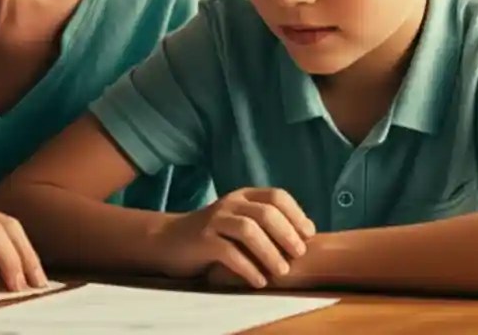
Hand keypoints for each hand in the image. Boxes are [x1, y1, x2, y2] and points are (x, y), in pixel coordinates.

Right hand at [152, 188, 315, 288]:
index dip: (296, 214)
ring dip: (269, 252)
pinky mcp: (202, 240)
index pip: (276, 196)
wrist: (169, 240)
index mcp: (243, 196)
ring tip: (282, 271)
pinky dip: (248, 268)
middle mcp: (230, 203)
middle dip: (287, 234)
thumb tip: (305, 236)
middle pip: (265, 212)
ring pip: (248, 230)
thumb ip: (265, 224)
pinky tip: (259, 281)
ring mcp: (214, 220)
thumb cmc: (213, 235)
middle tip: (299, 254)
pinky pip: (229, 252)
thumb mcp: (239, 222)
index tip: (309, 235)